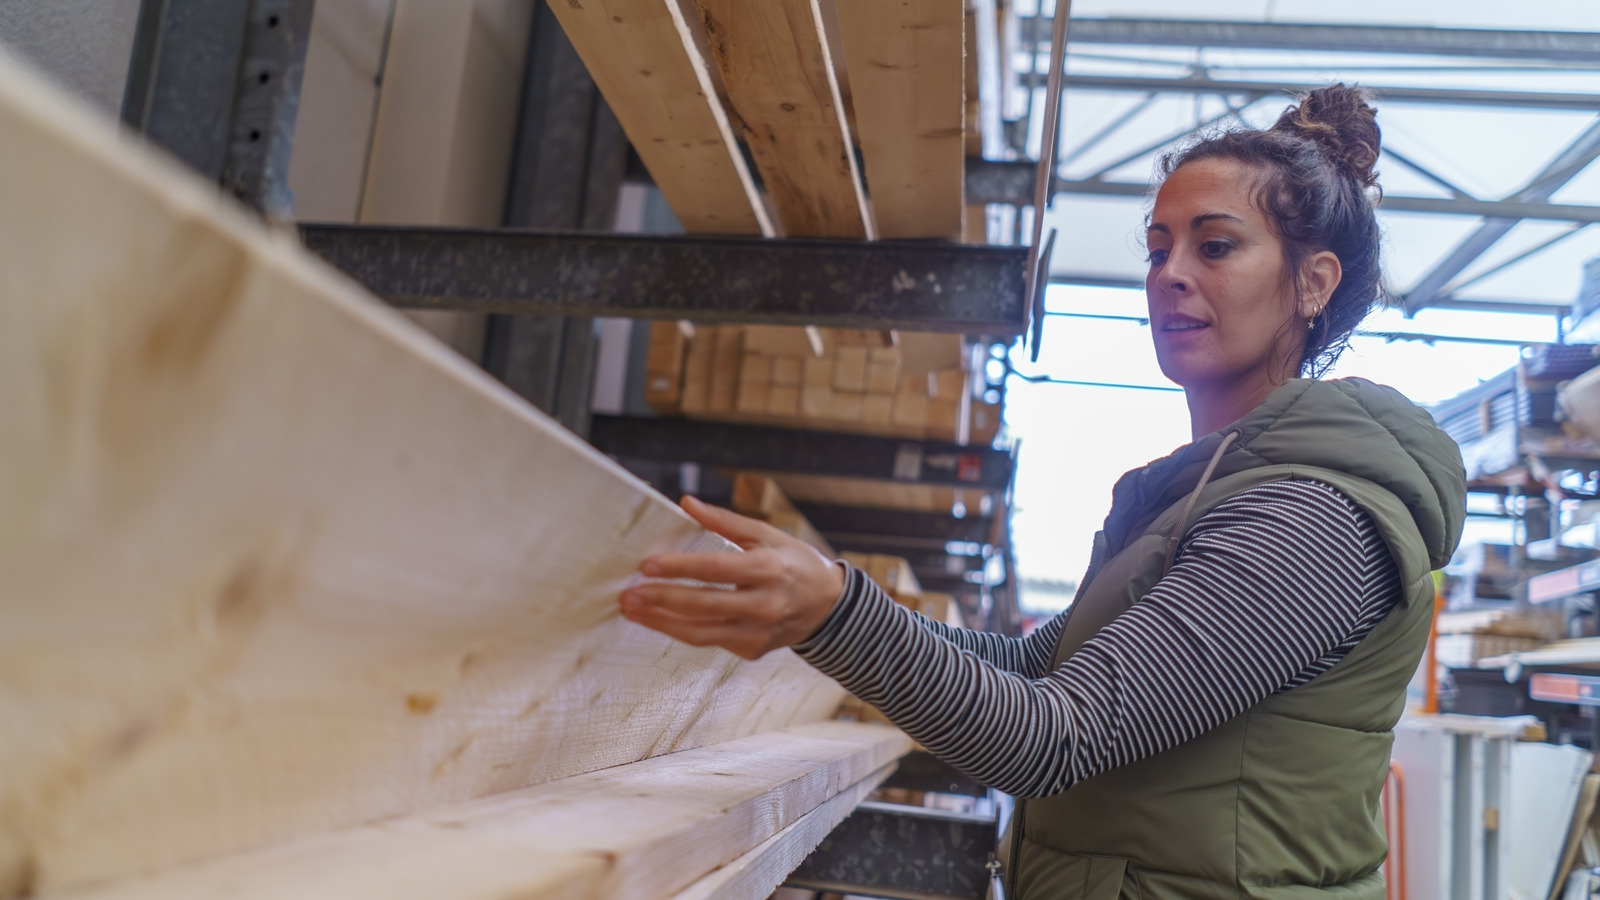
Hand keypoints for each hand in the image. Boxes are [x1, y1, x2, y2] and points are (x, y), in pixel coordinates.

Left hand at [619, 495, 846, 659]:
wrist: (828, 607)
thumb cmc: (795, 564)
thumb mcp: (768, 535)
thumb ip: (724, 521)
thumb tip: (686, 503)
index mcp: (768, 570)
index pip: (714, 569)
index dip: (679, 568)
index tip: (647, 565)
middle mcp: (763, 604)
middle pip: (702, 605)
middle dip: (661, 600)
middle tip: (629, 594)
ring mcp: (757, 632)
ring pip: (699, 632)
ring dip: (661, 622)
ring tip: (633, 611)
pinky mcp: (751, 650)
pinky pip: (709, 640)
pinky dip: (681, 630)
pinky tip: (659, 619)